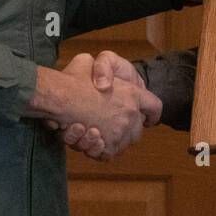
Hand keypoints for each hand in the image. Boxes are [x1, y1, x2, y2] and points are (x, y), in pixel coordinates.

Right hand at [38, 53, 159, 160]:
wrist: (60, 96)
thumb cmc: (73, 78)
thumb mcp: (87, 61)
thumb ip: (99, 69)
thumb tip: (102, 81)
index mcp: (132, 93)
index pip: (155, 107)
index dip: (151, 113)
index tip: (148, 118)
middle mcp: (131, 114)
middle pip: (138, 130)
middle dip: (127, 129)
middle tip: (111, 125)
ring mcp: (120, 131)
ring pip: (123, 143)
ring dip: (110, 140)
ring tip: (93, 132)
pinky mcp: (107, 145)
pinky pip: (108, 154)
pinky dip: (99, 150)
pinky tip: (89, 139)